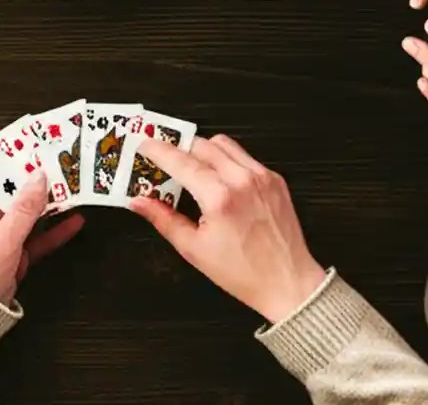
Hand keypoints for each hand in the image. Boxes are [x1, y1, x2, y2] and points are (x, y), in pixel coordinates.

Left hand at [0, 172, 84, 303]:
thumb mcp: (1, 242)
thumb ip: (23, 211)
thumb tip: (39, 178)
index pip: (1, 181)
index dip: (23, 169)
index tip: (47, 155)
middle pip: (19, 197)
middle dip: (43, 186)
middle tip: (69, 170)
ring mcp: (3, 238)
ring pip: (32, 217)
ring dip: (53, 207)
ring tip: (78, 190)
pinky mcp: (15, 256)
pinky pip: (37, 239)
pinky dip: (55, 232)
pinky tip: (75, 222)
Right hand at [129, 136, 326, 322]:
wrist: (287, 282)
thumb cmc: (244, 272)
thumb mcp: (193, 248)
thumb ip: (163, 219)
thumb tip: (140, 202)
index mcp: (220, 198)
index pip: (181, 161)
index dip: (158, 150)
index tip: (145, 144)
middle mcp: (243, 181)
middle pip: (202, 144)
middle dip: (180, 148)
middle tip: (165, 160)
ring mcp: (262, 177)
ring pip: (225, 144)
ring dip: (204, 150)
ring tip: (193, 169)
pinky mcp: (274, 180)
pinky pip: (245, 157)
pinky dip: (227, 161)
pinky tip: (220, 180)